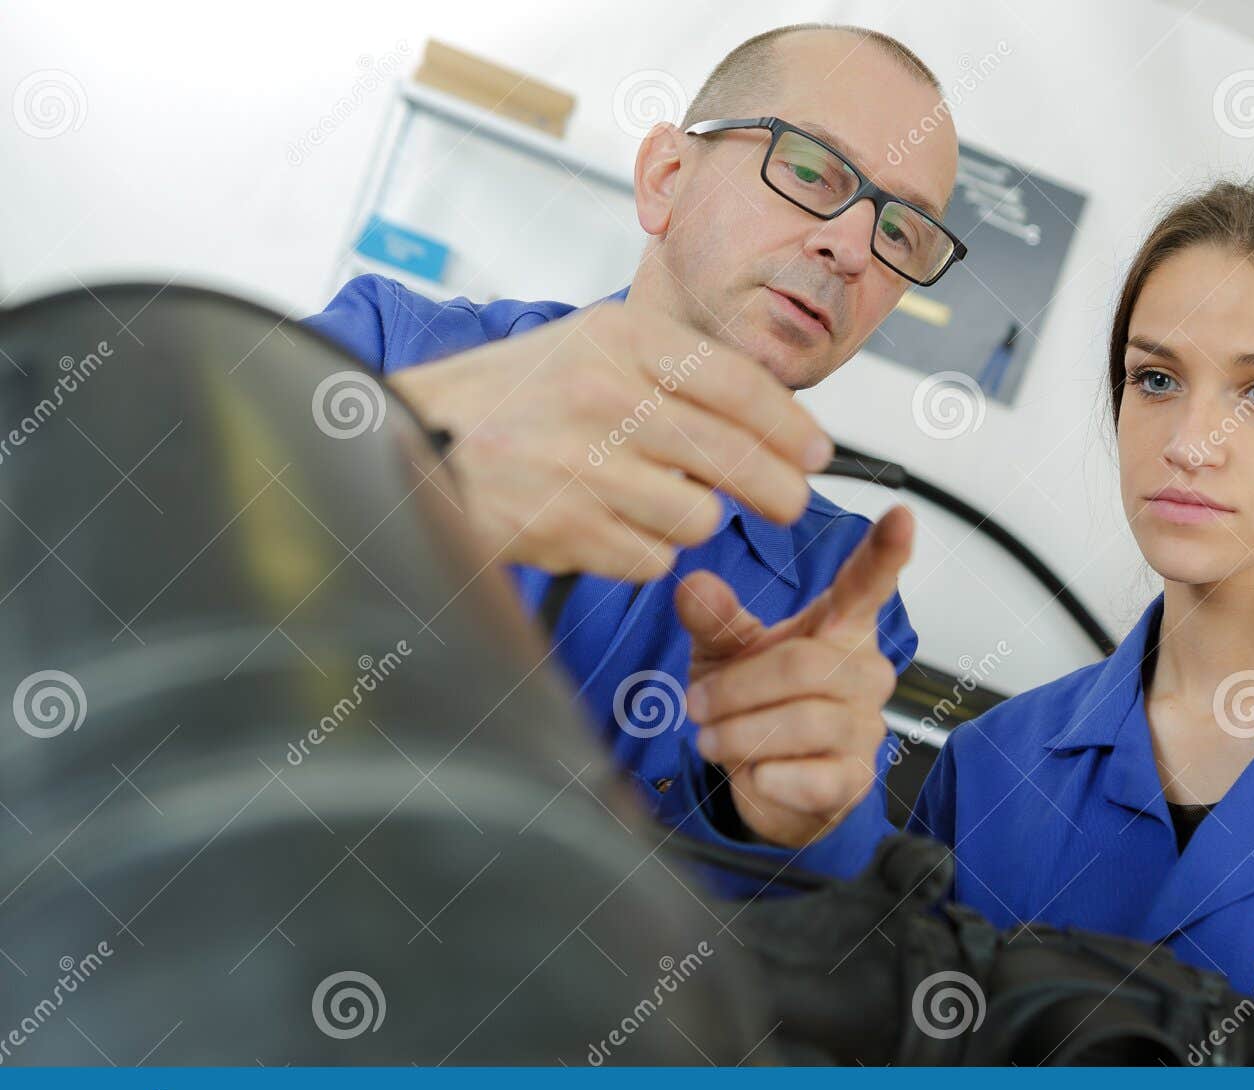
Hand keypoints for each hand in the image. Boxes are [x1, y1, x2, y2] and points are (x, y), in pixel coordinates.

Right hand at [388, 302, 832, 579]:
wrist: (408, 435)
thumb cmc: (509, 395)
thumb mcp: (591, 347)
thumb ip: (677, 371)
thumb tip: (772, 416)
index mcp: (620, 338)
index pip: (741, 385)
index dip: (793, 427)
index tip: (817, 452)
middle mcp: (605, 395)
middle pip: (736, 458)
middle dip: (778, 490)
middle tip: (787, 501)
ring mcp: (583, 465)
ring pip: (699, 516)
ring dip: (692, 521)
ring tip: (662, 505)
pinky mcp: (564, 528)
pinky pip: (652, 558)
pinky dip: (644, 553)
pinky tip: (614, 528)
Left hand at [674, 505, 913, 847]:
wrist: (763, 781)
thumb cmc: (755, 702)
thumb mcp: (724, 651)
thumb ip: (714, 619)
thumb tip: (693, 585)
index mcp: (839, 625)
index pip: (869, 582)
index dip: (887, 551)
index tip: (901, 515)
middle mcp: (864, 670)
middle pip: (804, 665)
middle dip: (738, 687)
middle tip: (697, 703)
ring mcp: (865, 727)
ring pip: (804, 721)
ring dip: (741, 732)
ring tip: (711, 738)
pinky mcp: (854, 780)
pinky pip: (812, 776)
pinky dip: (768, 776)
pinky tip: (755, 773)